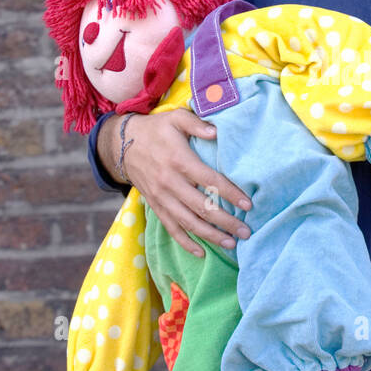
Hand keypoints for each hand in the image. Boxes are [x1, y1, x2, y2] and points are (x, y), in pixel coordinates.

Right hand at [99, 108, 252, 256]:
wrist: (122, 145)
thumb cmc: (156, 130)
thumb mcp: (175, 118)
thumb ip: (196, 123)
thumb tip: (217, 132)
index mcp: (179, 160)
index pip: (209, 181)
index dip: (230, 194)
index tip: (248, 204)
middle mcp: (170, 182)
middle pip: (202, 207)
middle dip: (226, 222)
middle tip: (246, 232)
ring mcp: (161, 197)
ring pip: (188, 222)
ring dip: (210, 236)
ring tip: (232, 244)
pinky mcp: (155, 206)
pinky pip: (171, 228)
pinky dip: (185, 242)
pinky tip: (202, 252)